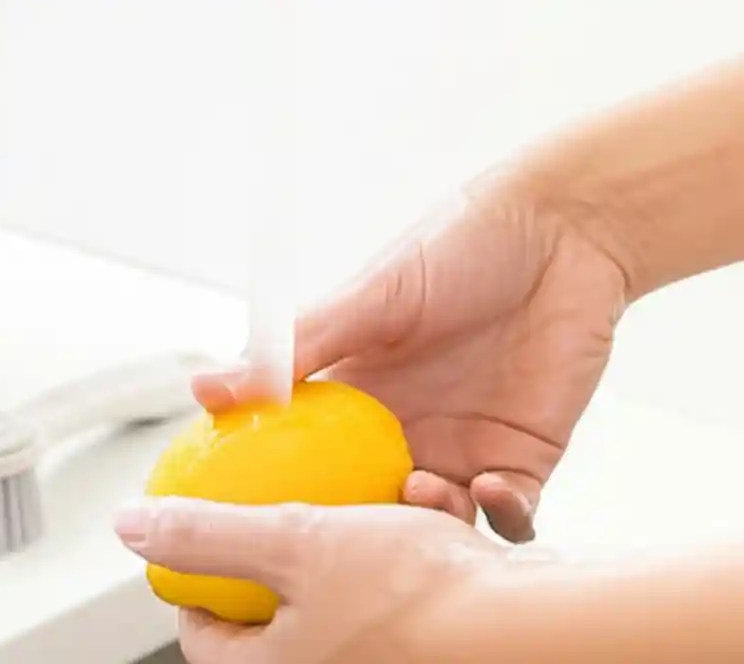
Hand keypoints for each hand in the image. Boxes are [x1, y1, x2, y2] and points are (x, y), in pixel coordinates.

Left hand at [115, 496, 509, 662]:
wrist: (536, 622)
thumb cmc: (416, 596)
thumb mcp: (290, 543)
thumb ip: (206, 535)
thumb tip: (131, 528)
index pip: (207, 637)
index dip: (196, 579)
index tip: (203, 531)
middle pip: (280, 610)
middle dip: (291, 542)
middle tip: (296, 500)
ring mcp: (386, 656)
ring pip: (349, 586)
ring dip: (362, 529)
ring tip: (382, 491)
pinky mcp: (437, 637)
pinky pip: (408, 583)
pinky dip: (415, 539)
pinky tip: (437, 503)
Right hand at [196, 179, 629, 541]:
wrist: (566, 231)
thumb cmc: (459, 246)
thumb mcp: (368, 299)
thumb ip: (296, 349)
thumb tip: (205, 388)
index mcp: (354, 395)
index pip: (301, 459)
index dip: (276, 496)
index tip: (247, 528)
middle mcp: (402, 430)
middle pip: (364, 507)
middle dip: (355, 533)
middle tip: (346, 540)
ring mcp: (462, 449)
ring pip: (432, 524)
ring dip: (427, 528)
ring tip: (424, 494)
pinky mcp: (522, 459)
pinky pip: (509, 518)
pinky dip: (500, 520)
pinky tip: (490, 490)